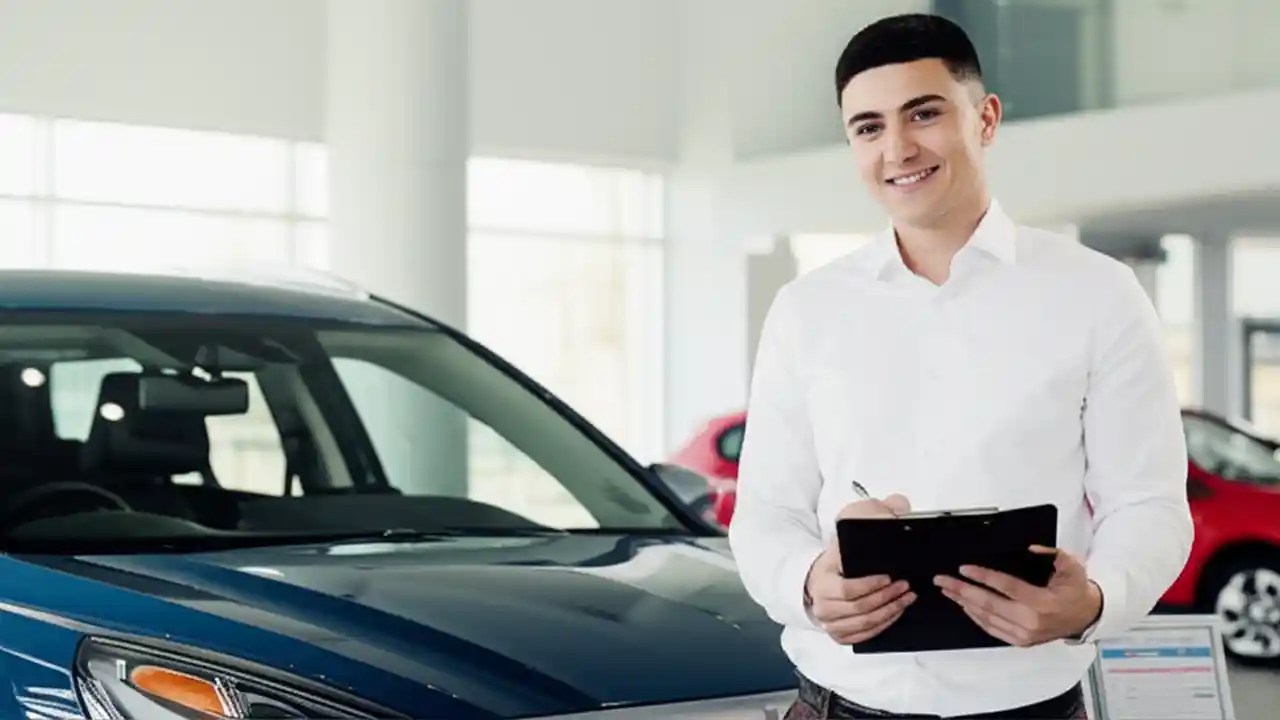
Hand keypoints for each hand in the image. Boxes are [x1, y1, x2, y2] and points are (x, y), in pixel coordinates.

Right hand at [805, 495, 916, 644]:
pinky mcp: (838, 633)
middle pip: (859, 609)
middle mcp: (822, 602)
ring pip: (863, 624)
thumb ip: (875, 510)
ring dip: (889, 613)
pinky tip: (896, 613)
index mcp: (822, 577)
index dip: (871, 586)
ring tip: (906, 599)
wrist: (821, 576)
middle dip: (887, 599)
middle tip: (906, 588)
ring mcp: (828, 620)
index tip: (889, 577)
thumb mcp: (850, 525)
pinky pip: (862, 636)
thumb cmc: (839, 554)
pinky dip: (882, 626)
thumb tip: (898, 506)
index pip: (848, 589)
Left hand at [933, 545, 1102, 647]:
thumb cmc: (1076, 590)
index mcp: (1042, 601)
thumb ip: (1051, 553)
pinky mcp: (1021, 641)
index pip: (1005, 587)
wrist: (1085, 616)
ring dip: (964, 603)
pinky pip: (992, 629)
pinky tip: (964, 606)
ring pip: (987, 618)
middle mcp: (1030, 620)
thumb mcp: (1071, 565)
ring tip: (948, 591)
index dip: (983, 576)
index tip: (964, 568)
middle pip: (989, 604)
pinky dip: (975, 617)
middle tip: (943, 580)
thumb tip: (1029, 548)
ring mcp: (1024, 634)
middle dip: (962, 590)